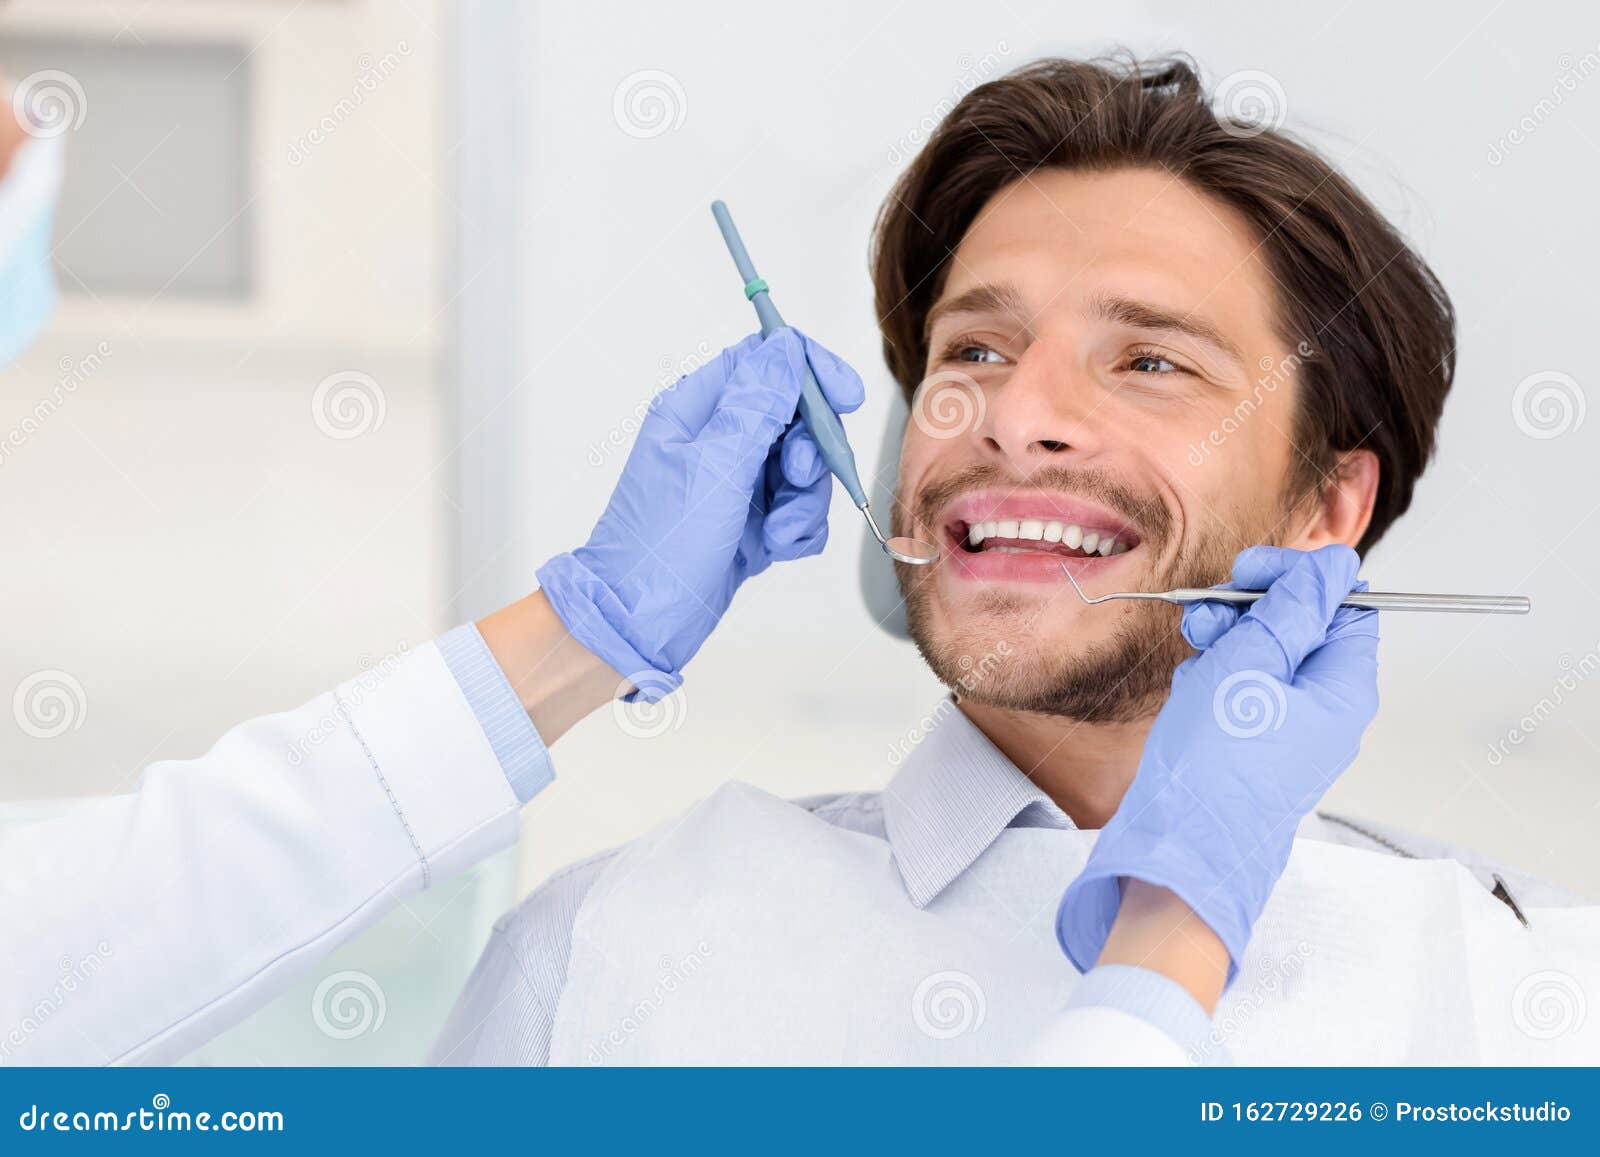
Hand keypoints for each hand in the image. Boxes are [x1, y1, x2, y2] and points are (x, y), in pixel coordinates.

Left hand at [536, 328, 863, 699]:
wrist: (638, 622)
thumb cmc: (659, 544)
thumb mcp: (714, 467)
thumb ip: (756, 405)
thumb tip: (786, 348)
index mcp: (696, 409)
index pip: (764, 360)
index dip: (810, 371)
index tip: (846, 398)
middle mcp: (717, 439)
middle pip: (795, 416)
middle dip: (808, 451)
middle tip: (793, 479)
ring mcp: (735, 482)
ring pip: (803, 469)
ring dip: (803, 502)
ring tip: (778, 532)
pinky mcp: (751, 522)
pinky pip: (799, 510)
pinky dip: (799, 530)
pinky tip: (776, 549)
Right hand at [1056, 544, 1379, 980]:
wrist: (1182, 843)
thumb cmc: (1217, 761)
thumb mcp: (1251, 663)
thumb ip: (1291, 609)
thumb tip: (1334, 568)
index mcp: (1344, 688)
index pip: (1343, 606)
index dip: (1297, 580)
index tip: (1251, 571)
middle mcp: (1326, 710)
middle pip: (1301, 629)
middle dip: (1251, 610)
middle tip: (1210, 611)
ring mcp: (1291, 729)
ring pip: (1266, 656)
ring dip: (1227, 640)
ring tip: (1194, 649)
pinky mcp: (1256, 745)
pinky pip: (1244, 690)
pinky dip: (1216, 677)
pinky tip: (1192, 685)